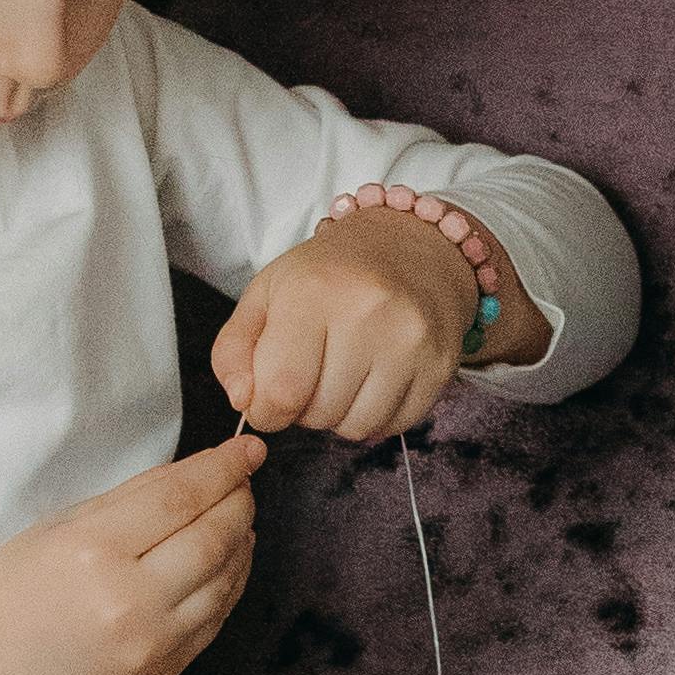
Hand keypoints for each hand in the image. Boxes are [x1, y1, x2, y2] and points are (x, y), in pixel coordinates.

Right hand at [0, 437, 267, 674]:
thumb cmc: (13, 590)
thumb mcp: (60, 525)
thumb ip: (132, 499)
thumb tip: (195, 475)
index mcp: (93, 551)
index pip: (180, 497)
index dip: (223, 467)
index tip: (247, 449)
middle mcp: (128, 600)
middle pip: (213, 538)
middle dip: (239, 502)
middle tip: (244, 481)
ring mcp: (150, 644)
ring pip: (225, 582)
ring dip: (241, 543)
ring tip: (238, 519)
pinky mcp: (161, 674)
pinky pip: (214, 622)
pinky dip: (230, 585)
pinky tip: (228, 563)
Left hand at [215, 218, 501, 442]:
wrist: (411, 247)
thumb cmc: (328, 273)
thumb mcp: (266, 293)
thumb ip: (233, 350)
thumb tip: (243, 401)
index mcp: (313, 291)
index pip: (281, 390)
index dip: (264, 410)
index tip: (266, 399)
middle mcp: (368, 313)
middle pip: (318, 413)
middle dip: (301, 409)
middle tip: (309, 374)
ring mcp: (411, 341)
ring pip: (356, 427)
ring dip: (338, 416)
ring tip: (339, 376)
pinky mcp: (441, 364)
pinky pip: (395, 425)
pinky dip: (375, 415)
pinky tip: (371, 381)